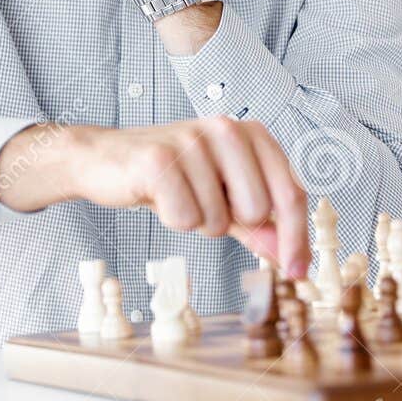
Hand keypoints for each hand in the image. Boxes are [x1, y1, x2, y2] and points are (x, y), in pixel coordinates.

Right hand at [0, 119, 309, 277]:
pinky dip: (172, 219)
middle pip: (258, 210)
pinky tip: (157, 196)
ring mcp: (192, 141)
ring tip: (176, 196)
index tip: (297, 272)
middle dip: (229, 223)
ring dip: (196, 221)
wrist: (104, 160)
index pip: (290, 193)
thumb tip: (290, 256)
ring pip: (218, 220)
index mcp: (250, 133)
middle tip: (201, 203)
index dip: (296, 239)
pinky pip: (185, 218)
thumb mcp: (220, 198)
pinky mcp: (159, 159)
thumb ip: (257, 225)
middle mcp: (226, 128)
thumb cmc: (169, 176)